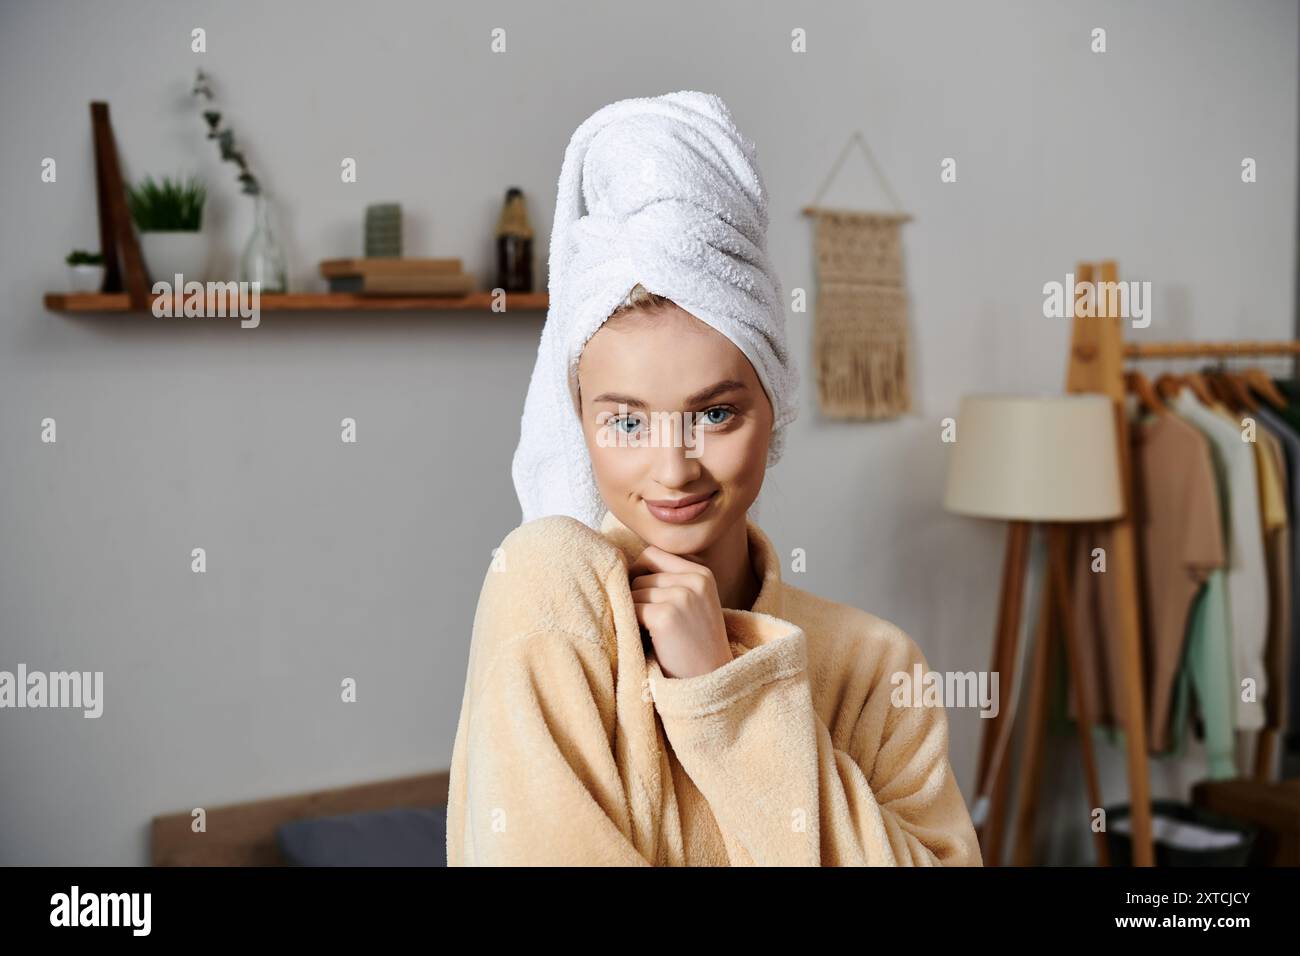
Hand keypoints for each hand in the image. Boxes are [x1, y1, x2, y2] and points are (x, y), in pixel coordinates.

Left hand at [628, 545, 732, 678]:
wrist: (711, 681)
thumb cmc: (695, 645)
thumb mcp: (695, 603)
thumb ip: (671, 581)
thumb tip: (623, 566)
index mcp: (702, 573)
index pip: (653, 553)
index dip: (640, 573)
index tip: (641, 596)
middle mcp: (694, 580)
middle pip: (642, 573)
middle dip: (637, 596)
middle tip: (648, 622)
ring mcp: (681, 596)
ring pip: (634, 590)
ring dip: (634, 611)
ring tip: (650, 633)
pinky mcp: (666, 616)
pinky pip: (631, 608)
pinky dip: (631, 623)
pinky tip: (644, 638)